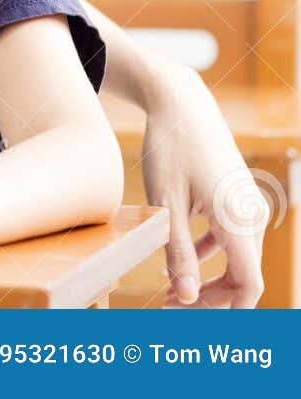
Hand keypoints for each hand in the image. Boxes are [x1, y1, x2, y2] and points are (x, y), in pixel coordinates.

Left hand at [141, 63, 267, 307]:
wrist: (182, 104)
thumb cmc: (170, 149)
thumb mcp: (165, 203)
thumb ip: (176, 252)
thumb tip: (188, 298)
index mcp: (239, 221)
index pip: (248, 286)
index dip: (221, 309)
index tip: (185, 314)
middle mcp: (252, 217)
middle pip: (243, 277)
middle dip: (210, 297)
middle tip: (169, 304)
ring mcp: (248, 207)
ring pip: (237, 260)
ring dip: (208, 277)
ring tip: (168, 287)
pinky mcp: (237, 199)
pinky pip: (231, 240)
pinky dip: (209, 254)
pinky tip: (181, 256)